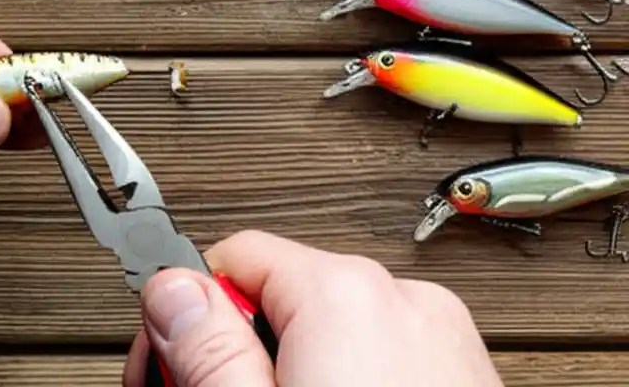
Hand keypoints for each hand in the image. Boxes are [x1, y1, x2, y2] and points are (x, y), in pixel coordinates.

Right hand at [123, 231, 501, 386]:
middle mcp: (403, 303)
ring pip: (329, 331)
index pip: (235, 257)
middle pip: (280, 294)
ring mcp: (443, 343)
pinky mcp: (462, 380)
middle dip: (235, 351)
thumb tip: (172, 292)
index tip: (169, 368)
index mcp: (344, 297)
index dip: (187, 315)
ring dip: (285, 373)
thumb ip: (206, 348)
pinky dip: (342, 386)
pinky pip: (379, 360)